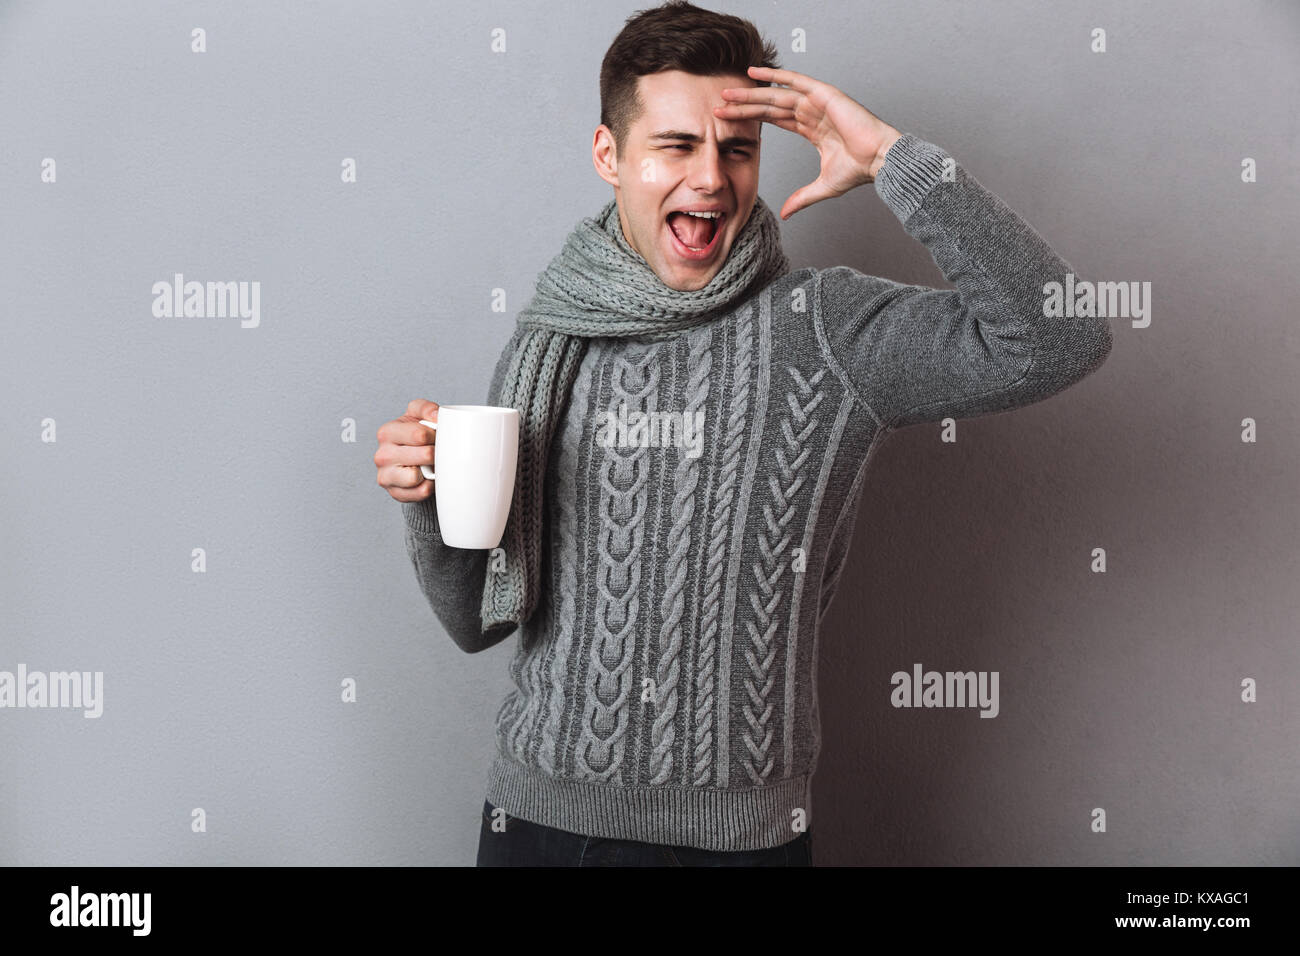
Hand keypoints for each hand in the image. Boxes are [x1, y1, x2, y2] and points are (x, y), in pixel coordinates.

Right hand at [375, 399, 438, 501]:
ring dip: (432, 471)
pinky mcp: (395, 493)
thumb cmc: (414, 436)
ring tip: (431, 465)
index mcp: (387, 432)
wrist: (410, 459)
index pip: (420, 434)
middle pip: (425, 455)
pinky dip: (429, 486)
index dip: (437, 436)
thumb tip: (436, 416)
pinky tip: (427, 478)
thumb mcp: (418, 415)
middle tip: (439, 451)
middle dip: (438, 453)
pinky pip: (421, 491)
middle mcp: (382, 454)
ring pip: (417, 477)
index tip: (439, 436)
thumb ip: (426, 408)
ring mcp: (386, 476)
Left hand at [715, 65, 902, 218]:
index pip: (773, 120)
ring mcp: (816, 102)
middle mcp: (811, 112)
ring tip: (728, 92)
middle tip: (719, 104)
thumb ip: (802, 198)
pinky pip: (794, 80)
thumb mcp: (822, 187)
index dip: (750, 119)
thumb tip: (786, 215)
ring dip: (751, 93)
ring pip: (776, 95)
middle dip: (744, 106)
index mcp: (810, 129)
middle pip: (769, 106)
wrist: (878, 160)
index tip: (728, 120)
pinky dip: (774, 75)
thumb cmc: (858, 170)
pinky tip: (754, 73)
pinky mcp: (824, 94)